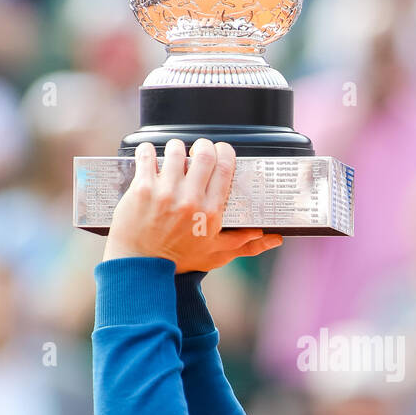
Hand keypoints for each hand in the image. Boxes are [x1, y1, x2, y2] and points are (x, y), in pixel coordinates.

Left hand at [103, 138, 282, 272]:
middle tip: (200, 150)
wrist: (141, 268)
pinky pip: (146, 155)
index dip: (225, 152)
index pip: (225, 168)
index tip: (222, 151)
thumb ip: (247, 244)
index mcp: (211, 212)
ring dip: (177, 147)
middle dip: (204, 146)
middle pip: (204, 154)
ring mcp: (164, 192)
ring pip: (175, 150)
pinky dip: (149, 150)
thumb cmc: (179, 261)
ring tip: (176, 155)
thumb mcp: (217, 254)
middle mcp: (189, 200)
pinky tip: (152, 155)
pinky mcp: (141, 188)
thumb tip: (275, 238)